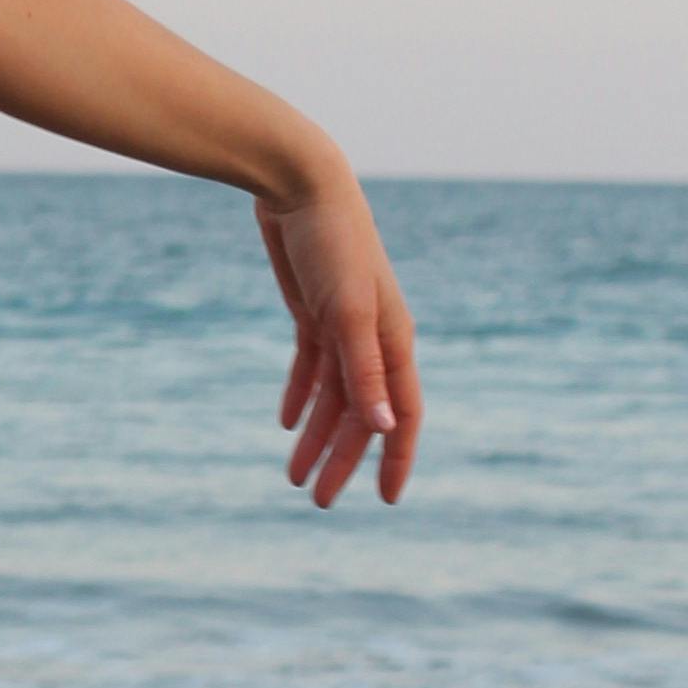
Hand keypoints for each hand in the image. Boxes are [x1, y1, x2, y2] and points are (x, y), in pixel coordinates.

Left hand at [255, 177, 420, 508]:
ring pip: (332, 395)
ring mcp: (343, 325)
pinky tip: (285, 422)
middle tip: (317, 500)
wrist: (301, 187)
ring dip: (314, 435)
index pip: (402, 414)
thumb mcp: (349, 312)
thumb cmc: (334, 245)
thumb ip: (365, 371)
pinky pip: (311, 365)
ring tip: (292, 474)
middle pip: (361, 414)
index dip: (395, 457)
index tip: (386, 500)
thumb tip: (385, 427)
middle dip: (341, 458)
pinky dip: (300, 394)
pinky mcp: (313, 311)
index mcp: (392, 341)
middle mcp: (373, 339)